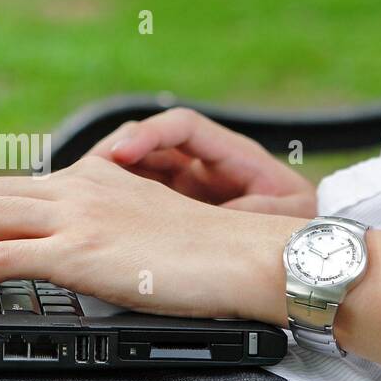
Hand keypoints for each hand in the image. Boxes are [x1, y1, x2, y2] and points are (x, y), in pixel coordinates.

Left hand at [0, 155, 297, 318]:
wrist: (240, 255)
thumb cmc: (204, 249)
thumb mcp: (144, 218)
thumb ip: (108, 219)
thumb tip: (81, 245)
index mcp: (93, 174)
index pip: (13, 182)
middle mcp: (77, 186)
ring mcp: (76, 216)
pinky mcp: (78, 252)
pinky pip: (1, 256)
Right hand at [86, 107, 317, 216]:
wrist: (299, 254)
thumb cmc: (293, 228)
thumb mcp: (280, 217)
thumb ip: (246, 214)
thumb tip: (219, 218)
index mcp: (231, 154)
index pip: (181, 127)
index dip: (149, 134)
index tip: (122, 153)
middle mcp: (202, 164)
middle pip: (149, 142)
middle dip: (117, 151)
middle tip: (87, 170)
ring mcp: (184, 186)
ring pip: (136, 169)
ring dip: (108, 176)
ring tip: (81, 190)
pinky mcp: (170, 210)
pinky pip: (136, 198)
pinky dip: (114, 201)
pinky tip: (96, 211)